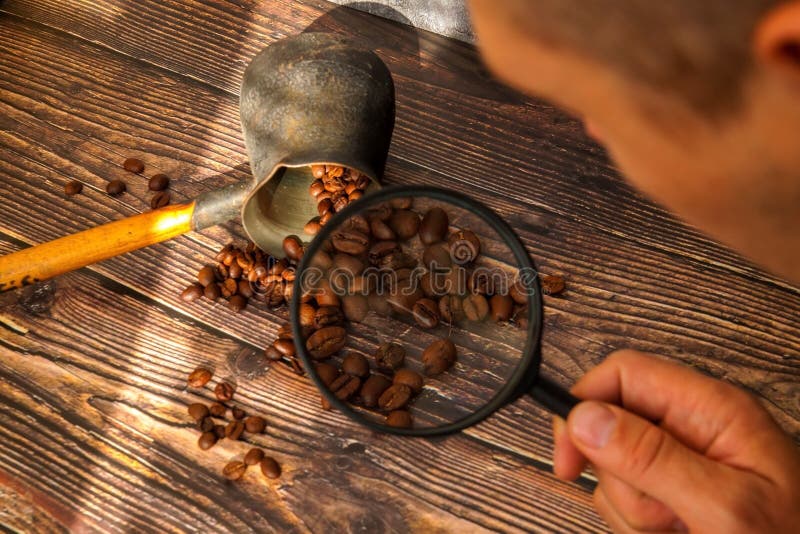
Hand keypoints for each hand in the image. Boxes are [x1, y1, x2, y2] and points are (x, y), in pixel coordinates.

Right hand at [553, 350, 799, 532]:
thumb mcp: (722, 507)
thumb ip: (653, 459)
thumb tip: (585, 417)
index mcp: (711, 409)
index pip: (624, 372)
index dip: (586, 406)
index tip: (571, 457)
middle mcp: (692, 426)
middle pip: (611, 424)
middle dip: (619, 478)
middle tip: (659, 514)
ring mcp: (680, 460)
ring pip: (612, 468)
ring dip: (631, 510)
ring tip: (677, 531)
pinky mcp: (671, 490)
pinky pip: (623, 498)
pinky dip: (637, 525)